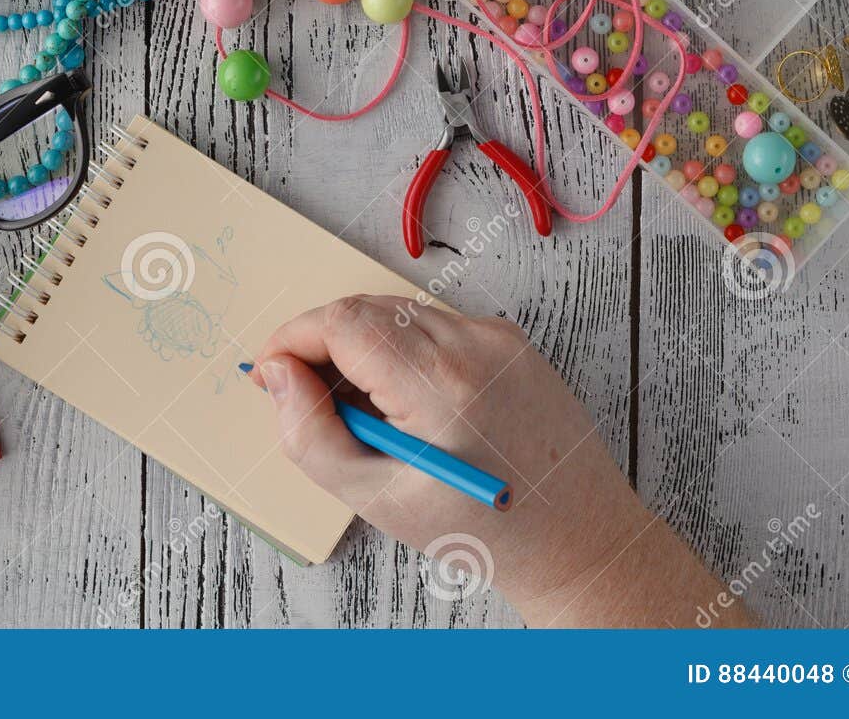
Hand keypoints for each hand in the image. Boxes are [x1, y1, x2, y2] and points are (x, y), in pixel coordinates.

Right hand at [249, 296, 752, 626]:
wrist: (579, 538)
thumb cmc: (484, 531)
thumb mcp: (379, 499)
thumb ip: (311, 435)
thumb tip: (277, 376)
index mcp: (441, 384)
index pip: (342, 322)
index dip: (292, 339)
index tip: (268, 371)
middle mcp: (474, 344)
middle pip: (366, 310)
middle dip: (321, 344)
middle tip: (306, 400)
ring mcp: (498, 337)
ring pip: (397, 314)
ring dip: (360, 347)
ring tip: (362, 415)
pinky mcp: (511, 341)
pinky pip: (433, 327)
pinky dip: (401, 352)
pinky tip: (406, 408)